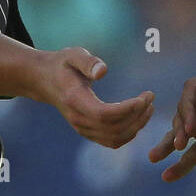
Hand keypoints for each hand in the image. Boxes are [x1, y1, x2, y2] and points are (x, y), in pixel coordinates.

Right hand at [33, 47, 154, 148]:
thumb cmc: (63, 64)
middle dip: (137, 116)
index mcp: (74, 100)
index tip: (144, 97)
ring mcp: (81, 128)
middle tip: (150, 98)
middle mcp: (77, 119)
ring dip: (136, 126)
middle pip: (113, 128)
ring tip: (149, 107)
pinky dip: (129, 133)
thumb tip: (103, 71)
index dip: (127, 109)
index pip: (104, 114)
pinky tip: (139, 118)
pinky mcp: (87, 132)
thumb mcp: (72, 54)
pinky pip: (111, 141)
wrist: (45, 80)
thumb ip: (87, 61)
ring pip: (114, 138)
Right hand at [148, 69, 195, 180]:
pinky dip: (179, 167)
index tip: (191, 128)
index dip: (188, 114)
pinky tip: (166, 177)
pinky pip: (191, 157)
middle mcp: (193, 107)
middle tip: (179, 144)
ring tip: (153, 157)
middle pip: (180, 119)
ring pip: (178, 138)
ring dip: (166, 147)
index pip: (187, 101)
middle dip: (179, 132)